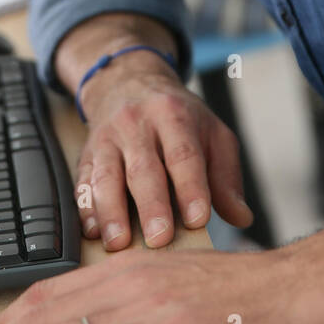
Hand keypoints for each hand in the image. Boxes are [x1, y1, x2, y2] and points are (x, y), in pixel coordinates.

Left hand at [0, 250, 251, 323]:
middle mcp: (133, 291)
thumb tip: (77, 321)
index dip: (13, 318)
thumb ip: (123, 303)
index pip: (50, 297)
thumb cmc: (238, 293)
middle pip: (52, 315)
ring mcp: (155, 315)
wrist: (297, 288)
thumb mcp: (170, 287)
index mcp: (127, 274)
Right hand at [73, 56, 253, 250]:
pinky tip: (93, 231)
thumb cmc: (177, 116)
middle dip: (152, 205)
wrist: (128, 81)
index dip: (191, 187)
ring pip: (106, 175)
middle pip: (144, 167)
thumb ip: (226, 175)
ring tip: (120, 242)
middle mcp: (137, 124)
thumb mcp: (212, 132)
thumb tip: (241, 217)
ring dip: (111, 211)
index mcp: (174, 116)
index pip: (183, 154)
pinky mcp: (87, 153)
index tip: (198, 219)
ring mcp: (108, 138)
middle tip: (160, 239)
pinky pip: (82, 181)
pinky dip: (86, 208)